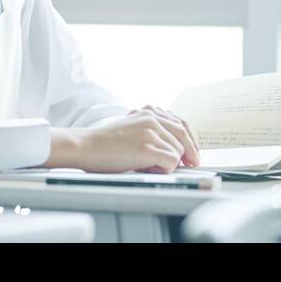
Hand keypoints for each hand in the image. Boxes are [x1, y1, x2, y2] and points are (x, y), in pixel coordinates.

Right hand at [52, 106, 198, 172]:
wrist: (86, 146)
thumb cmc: (106, 142)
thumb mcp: (132, 127)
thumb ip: (152, 129)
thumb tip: (177, 146)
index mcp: (148, 112)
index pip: (181, 123)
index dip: (191, 139)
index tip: (194, 152)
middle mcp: (152, 118)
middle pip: (185, 136)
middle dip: (191, 152)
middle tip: (193, 163)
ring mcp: (150, 132)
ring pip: (178, 152)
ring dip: (168, 162)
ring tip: (150, 165)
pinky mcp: (147, 148)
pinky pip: (171, 162)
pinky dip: (164, 169)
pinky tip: (149, 168)